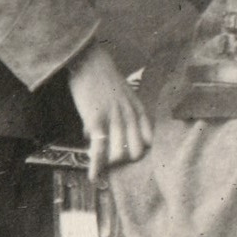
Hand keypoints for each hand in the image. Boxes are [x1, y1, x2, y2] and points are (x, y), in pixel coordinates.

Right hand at [67, 42, 153, 181]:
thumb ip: (117, 113)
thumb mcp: (120, 93)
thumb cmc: (100, 75)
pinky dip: (96, 167)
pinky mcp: (97, 121)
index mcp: (138, 109)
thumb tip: (97, 135)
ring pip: (119, 154)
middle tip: (110, 161)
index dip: (139, 152)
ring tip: (99, 165)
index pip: (148, 140)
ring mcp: (114, 119)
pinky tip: (93, 177)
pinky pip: (99, 150)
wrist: (89, 59)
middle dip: (124, 161)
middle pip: (136, 152)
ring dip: (109, 164)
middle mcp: (130, 117)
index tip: (127, 157)